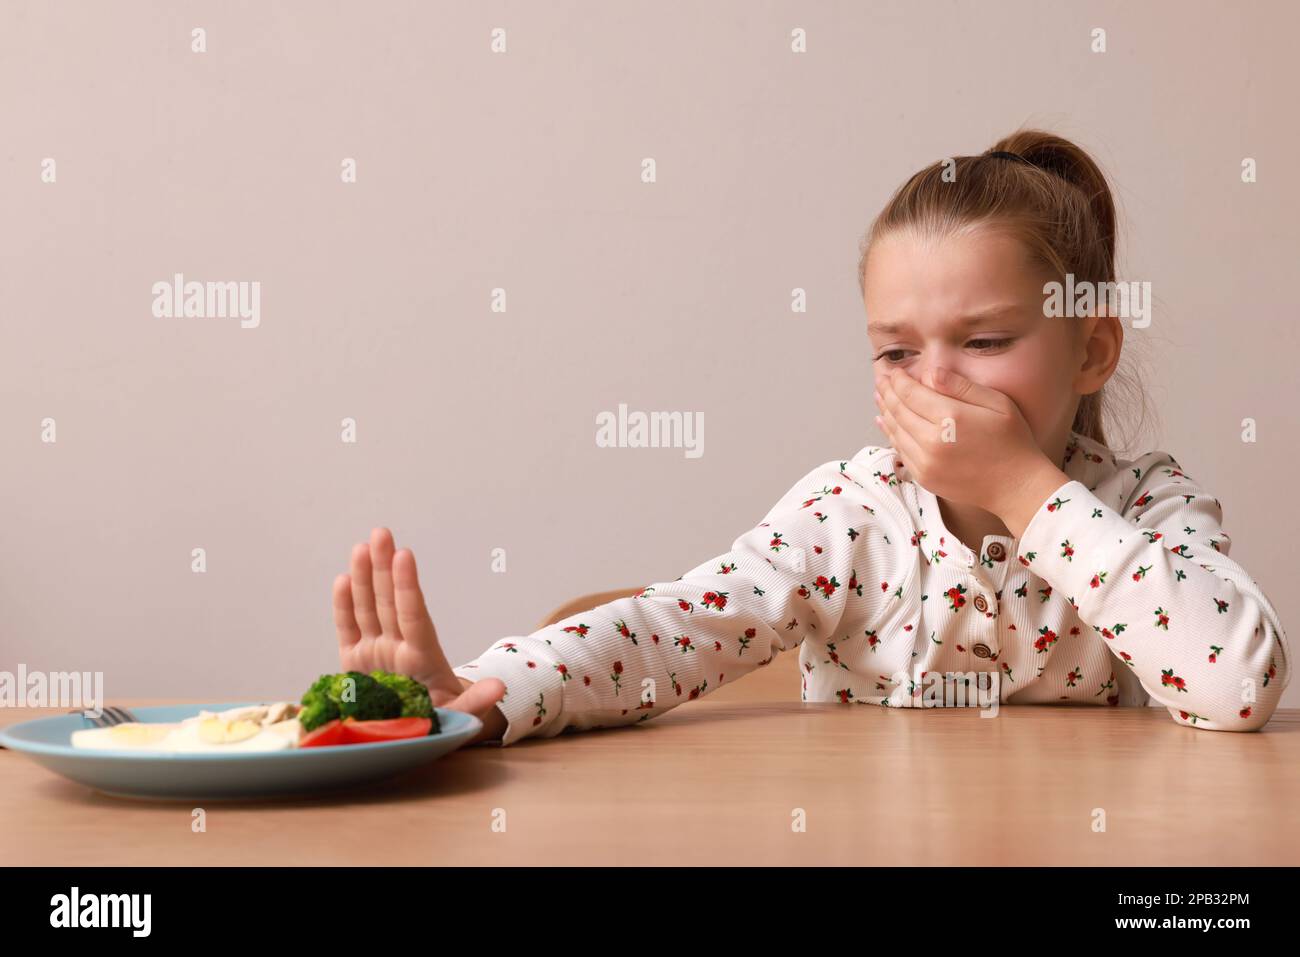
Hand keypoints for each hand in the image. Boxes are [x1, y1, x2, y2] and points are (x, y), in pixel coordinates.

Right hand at [334, 527, 506, 744]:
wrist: (424, 732)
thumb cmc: (445, 720)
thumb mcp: (463, 714)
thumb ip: (476, 702)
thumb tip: (500, 688)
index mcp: (423, 661)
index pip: (414, 617)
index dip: (408, 588)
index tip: (405, 556)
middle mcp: (397, 650)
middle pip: (389, 603)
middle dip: (383, 568)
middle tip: (382, 533)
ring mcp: (376, 654)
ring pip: (368, 609)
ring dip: (364, 578)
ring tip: (363, 546)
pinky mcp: (355, 663)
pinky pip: (348, 629)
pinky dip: (344, 607)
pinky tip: (343, 579)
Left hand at [873, 365, 1057, 521]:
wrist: (1016, 485)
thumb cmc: (1011, 441)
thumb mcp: (996, 403)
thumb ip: (961, 386)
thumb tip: (931, 372)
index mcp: (949, 418)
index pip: (910, 393)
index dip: (898, 380)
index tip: (894, 372)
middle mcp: (932, 441)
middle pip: (898, 410)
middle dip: (887, 392)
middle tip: (881, 380)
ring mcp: (925, 462)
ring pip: (895, 430)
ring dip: (885, 411)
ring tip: (879, 397)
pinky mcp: (924, 477)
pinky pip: (900, 450)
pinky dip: (890, 434)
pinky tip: (886, 422)